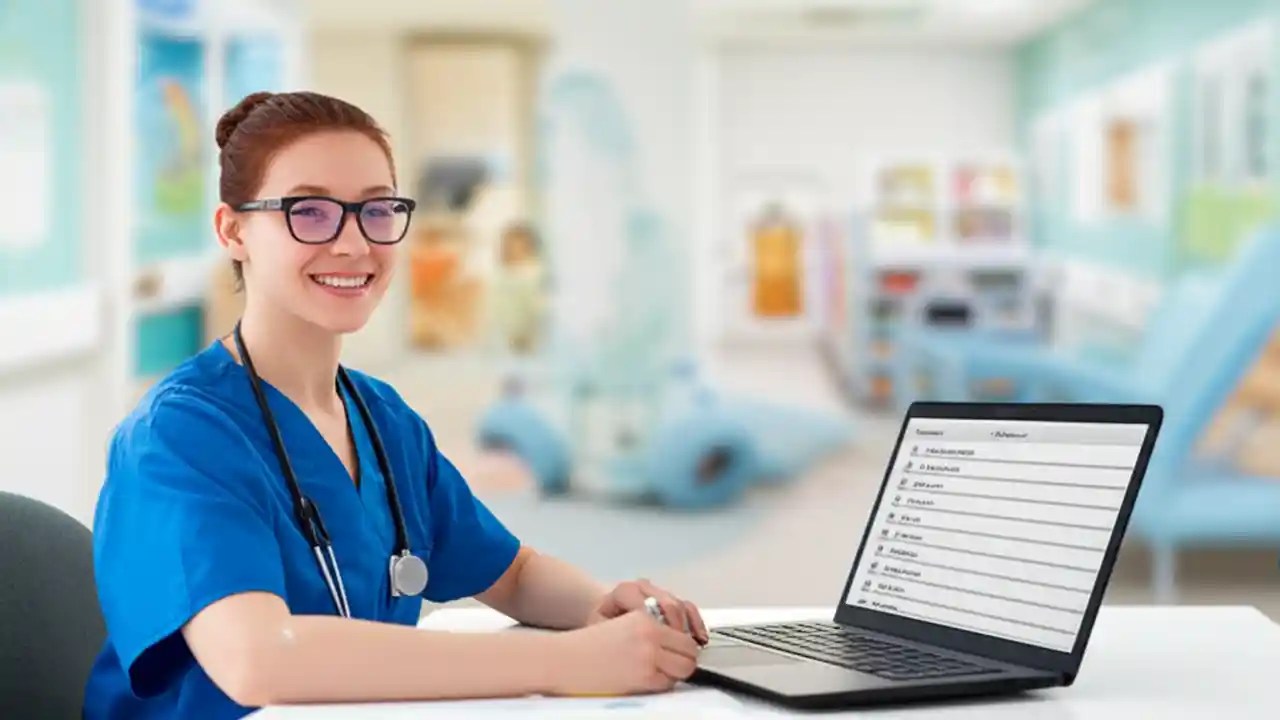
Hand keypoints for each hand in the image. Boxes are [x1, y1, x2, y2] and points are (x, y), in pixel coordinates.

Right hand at [546, 610, 701, 695]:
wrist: (563, 659)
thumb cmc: (588, 646)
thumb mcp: (622, 625)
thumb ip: (649, 628)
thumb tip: (676, 641)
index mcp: (644, 617)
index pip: (682, 630)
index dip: (682, 645)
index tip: (677, 652)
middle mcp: (650, 633)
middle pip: (690, 649)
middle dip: (684, 659)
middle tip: (673, 666)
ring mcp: (648, 654)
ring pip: (685, 667)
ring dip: (676, 672)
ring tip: (661, 674)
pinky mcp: (643, 675)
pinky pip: (668, 683)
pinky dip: (662, 684)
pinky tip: (647, 680)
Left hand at [592, 578, 709, 644]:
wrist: (604, 611)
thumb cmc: (602, 623)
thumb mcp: (598, 628)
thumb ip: (611, 633)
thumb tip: (630, 648)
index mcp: (625, 591)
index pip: (645, 606)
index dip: (654, 629)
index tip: (656, 651)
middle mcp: (645, 587)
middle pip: (668, 605)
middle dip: (674, 631)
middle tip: (675, 653)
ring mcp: (660, 591)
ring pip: (680, 606)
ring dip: (687, 629)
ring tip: (687, 651)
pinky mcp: (672, 599)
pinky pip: (689, 607)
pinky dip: (696, 623)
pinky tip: (699, 639)